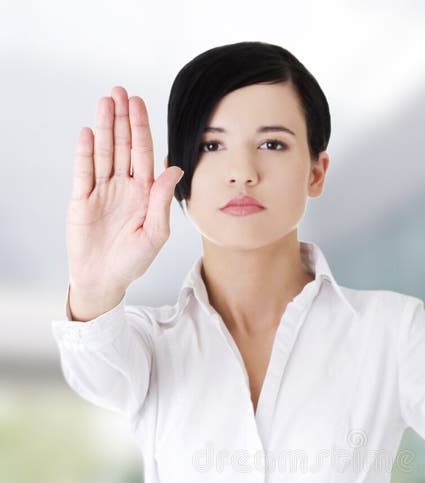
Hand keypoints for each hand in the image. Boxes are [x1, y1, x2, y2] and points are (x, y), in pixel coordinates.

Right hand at [66, 85, 183, 307]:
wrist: (104, 279)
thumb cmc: (133, 261)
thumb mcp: (155, 234)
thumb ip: (162, 201)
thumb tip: (173, 169)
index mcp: (144, 192)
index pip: (143, 153)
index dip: (141, 128)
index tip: (139, 103)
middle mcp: (123, 186)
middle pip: (122, 146)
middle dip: (122, 119)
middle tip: (120, 92)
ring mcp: (101, 190)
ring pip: (103, 152)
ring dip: (104, 127)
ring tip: (105, 102)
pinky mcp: (81, 199)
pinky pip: (83, 171)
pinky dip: (85, 152)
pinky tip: (87, 132)